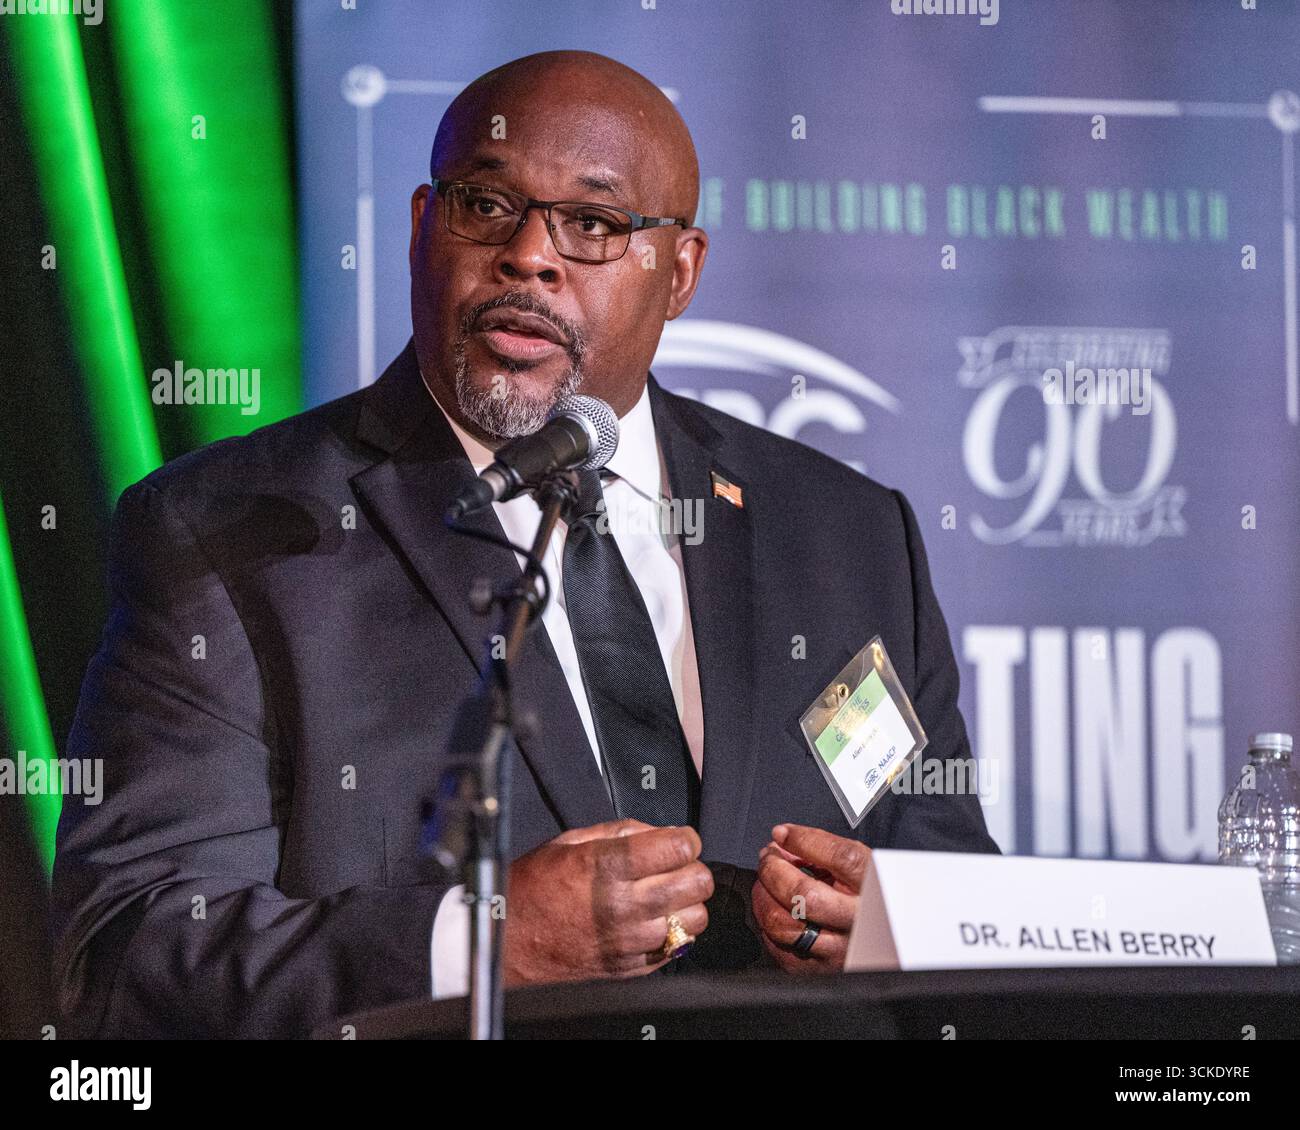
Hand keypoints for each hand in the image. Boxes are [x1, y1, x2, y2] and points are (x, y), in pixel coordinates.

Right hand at [503, 818, 712, 985]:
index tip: (677, 840)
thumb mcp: (570, 841)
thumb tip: (660, 831)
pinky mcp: (632, 966)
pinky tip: (653, 920)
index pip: (680, 847)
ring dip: (687, 903)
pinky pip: (678, 947)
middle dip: (691, 868)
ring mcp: (630, 941)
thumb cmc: (534, 886)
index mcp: (608, 866)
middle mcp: (624, 905)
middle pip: (697, 882)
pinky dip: (675, 931)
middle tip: (674, 866)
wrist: (508, 940)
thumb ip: (620, 831)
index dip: (685, 838)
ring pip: (696, 918)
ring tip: (666, 895)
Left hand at [751, 823, 867, 974]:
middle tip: (768, 858)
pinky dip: (767, 926)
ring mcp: (840, 950)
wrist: (890, 939)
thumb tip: (782, 838)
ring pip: (784, 924)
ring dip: (764, 897)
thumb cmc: (872, 897)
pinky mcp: (822, 971)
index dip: (804, 841)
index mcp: (876, 888)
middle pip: (804, 895)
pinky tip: (774, 910)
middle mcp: (859, 923)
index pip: (841, 858)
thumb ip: (826, 850)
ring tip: (766, 883)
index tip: (782, 834)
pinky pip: (780, 949)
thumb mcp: (862, 867)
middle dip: (774, 870)